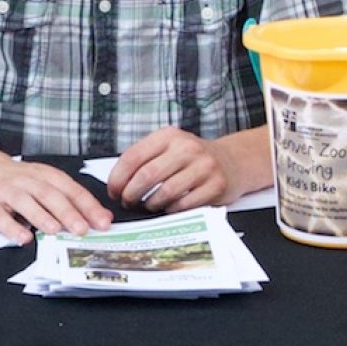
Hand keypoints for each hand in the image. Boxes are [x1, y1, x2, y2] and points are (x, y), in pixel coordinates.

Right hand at [0, 159, 110, 244]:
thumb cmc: (19, 180)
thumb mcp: (47, 182)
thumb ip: (72, 199)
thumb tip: (102, 218)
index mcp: (47, 176)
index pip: (71, 190)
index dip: (88, 206)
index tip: (103, 222)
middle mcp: (28, 181)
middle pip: (50, 195)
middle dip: (68, 212)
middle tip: (82, 229)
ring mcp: (7, 191)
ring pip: (26, 202)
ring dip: (41, 216)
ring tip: (55, 230)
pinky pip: (0, 216)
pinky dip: (11, 227)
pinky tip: (22, 237)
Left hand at [107, 128, 233, 212]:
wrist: (232, 162)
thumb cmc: (193, 158)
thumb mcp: (169, 147)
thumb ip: (145, 159)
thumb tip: (118, 184)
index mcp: (169, 136)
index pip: (133, 156)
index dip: (118, 178)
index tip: (114, 191)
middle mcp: (187, 148)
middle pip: (147, 175)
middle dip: (131, 194)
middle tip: (128, 202)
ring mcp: (203, 166)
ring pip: (165, 192)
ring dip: (151, 205)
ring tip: (148, 206)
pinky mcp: (215, 185)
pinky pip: (184, 204)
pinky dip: (171, 210)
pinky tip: (169, 208)